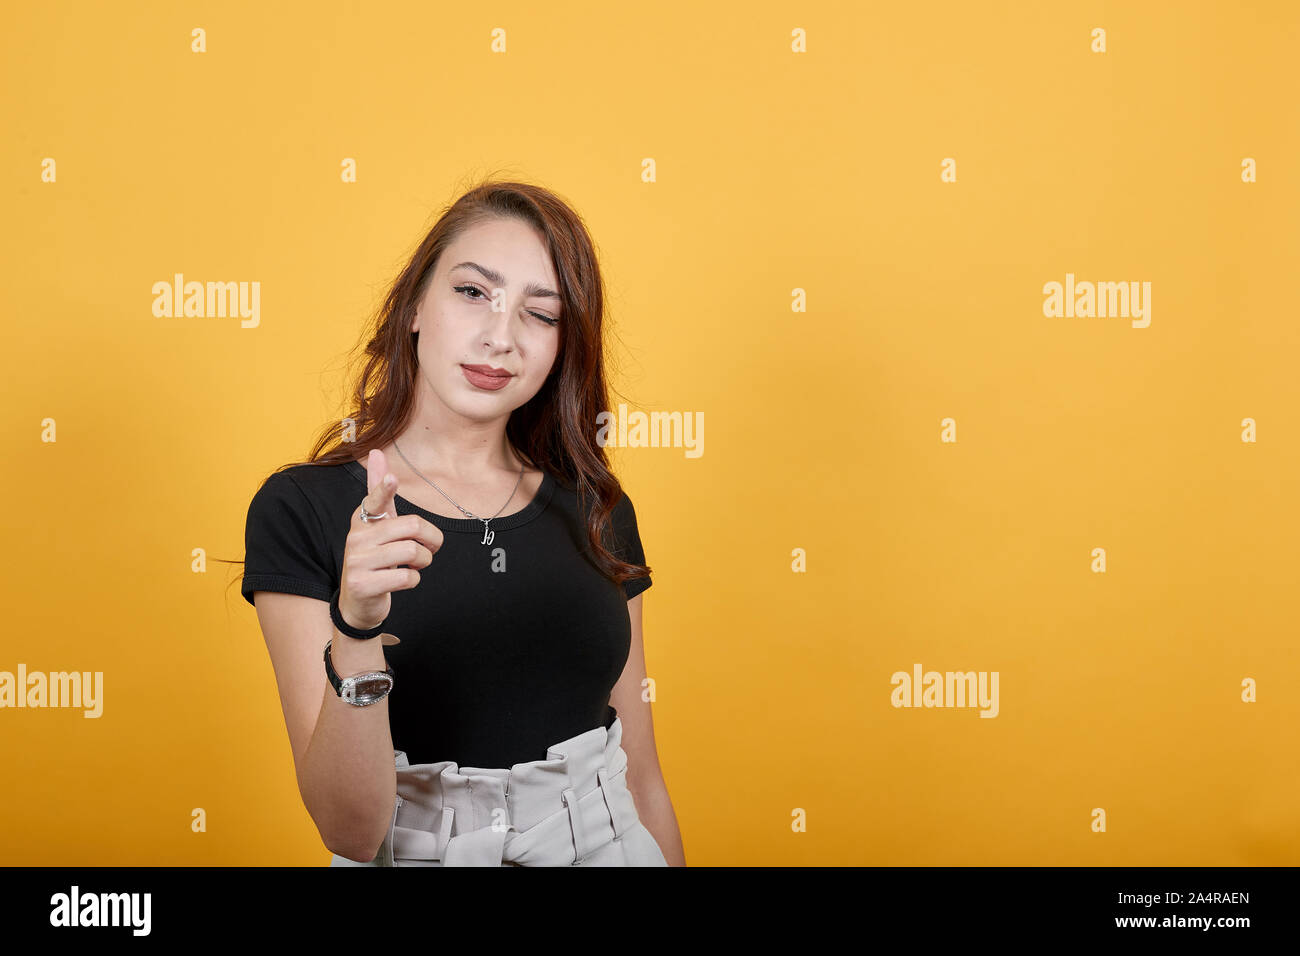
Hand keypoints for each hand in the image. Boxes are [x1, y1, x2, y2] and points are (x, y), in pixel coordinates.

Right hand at [337, 447, 443, 630]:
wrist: (358, 602)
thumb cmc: (376, 558)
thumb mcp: (378, 525)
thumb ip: (380, 493)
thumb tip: (376, 452)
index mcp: (363, 519)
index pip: (374, 500)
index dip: (383, 489)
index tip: (392, 479)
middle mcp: (356, 537)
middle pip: (412, 527)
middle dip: (431, 539)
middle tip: (431, 548)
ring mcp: (357, 562)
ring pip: (413, 552)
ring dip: (424, 561)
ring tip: (414, 565)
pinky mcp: (363, 585)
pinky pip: (407, 577)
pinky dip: (414, 579)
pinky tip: (403, 580)